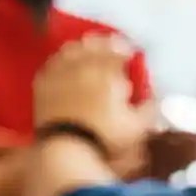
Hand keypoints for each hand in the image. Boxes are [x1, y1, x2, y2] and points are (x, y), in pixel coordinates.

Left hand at [34, 36, 153, 161]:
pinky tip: (60, 66)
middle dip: (102, 45)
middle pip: (92, 46)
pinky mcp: (42, 88)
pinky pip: (49, 66)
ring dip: (80, 49)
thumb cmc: (105, 138)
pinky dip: (58, 62)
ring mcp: (59, 76)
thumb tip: (153, 97)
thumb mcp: (137, 126)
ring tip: (85, 52)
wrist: (66, 150)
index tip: (128, 52)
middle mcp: (82, 68)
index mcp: (107, 72)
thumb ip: (148, 108)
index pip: (117, 50)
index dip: (123, 49)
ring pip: (70, 52)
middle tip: (108, 47)